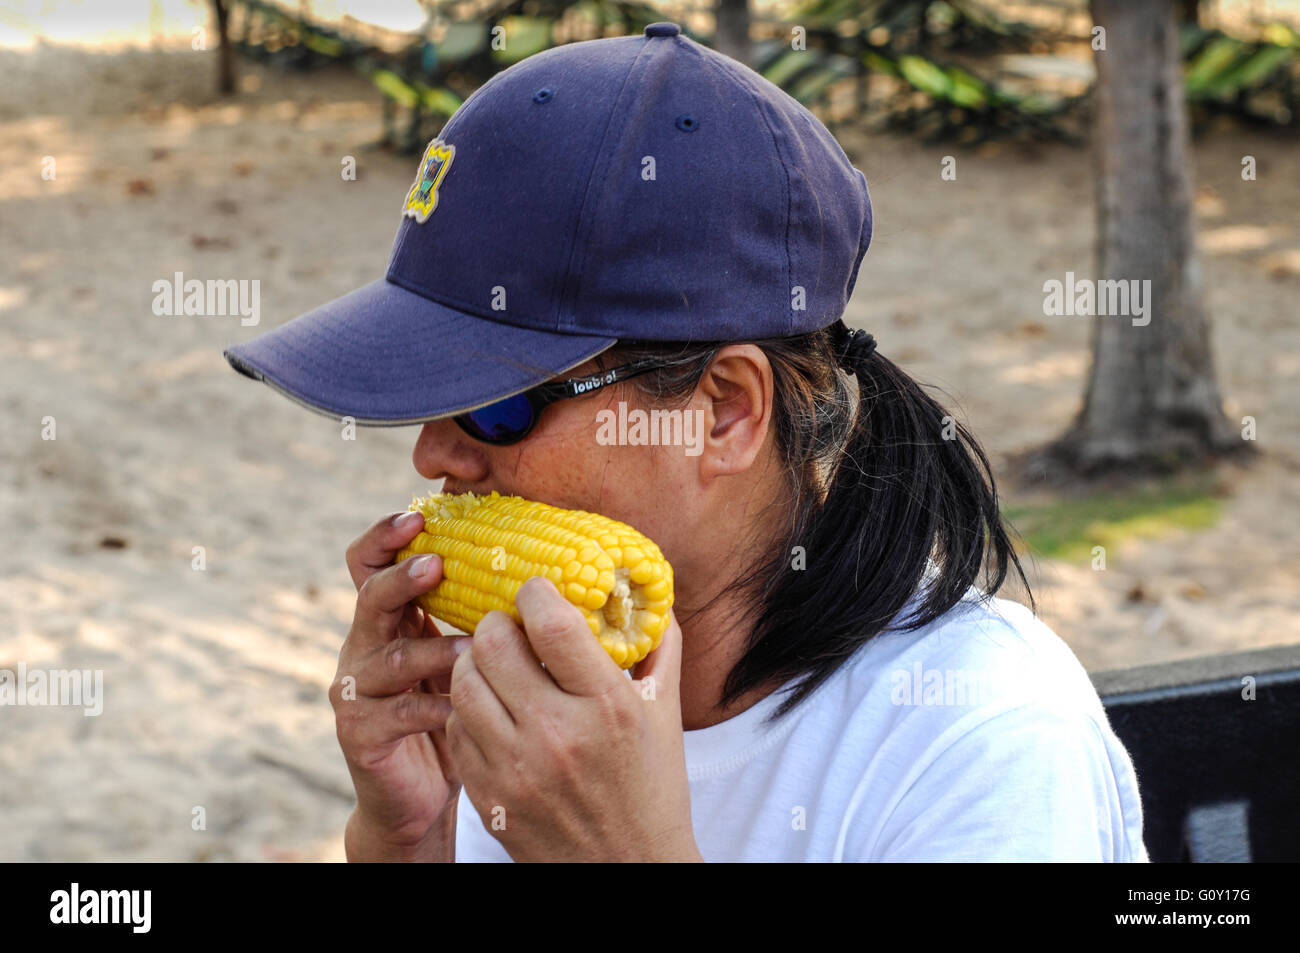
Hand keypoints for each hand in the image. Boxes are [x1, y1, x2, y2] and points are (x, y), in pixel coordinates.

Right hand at [331, 510, 470, 860]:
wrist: (419, 797)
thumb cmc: (454, 714)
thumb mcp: (464, 659)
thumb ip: (479, 617)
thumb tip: (542, 569)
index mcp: (390, 620)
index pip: (371, 564)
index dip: (387, 537)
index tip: (419, 517)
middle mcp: (364, 647)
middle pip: (370, 597)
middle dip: (402, 577)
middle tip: (436, 564)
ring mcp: (357, 690)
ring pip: (389, 658)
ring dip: (433, 649)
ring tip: (472, 648)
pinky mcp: (360, 732)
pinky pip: (398, 713)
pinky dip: (434, 706)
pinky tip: (463, 706)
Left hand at [446, 576, 699, 861]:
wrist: (628, 871)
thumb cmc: (651, 787)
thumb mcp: (665, 713)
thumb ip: (657, 645)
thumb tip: (648, 589)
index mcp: (608, 707)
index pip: (551, 624)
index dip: (536, 593)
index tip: (538, 591)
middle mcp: (558, 735)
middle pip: (494, 645)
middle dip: (499, 624)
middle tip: (512, 627)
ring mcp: (516, 768)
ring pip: (464, 682)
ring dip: (476, 662)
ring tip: (497, 665)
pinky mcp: (488, 795)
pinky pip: (457, 727)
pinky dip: (469, 708)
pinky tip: (493, 709)